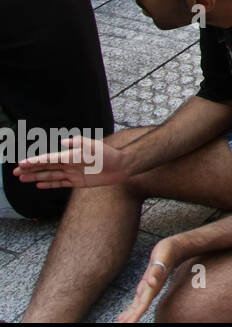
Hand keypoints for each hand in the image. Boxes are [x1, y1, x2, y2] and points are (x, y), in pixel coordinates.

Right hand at [14, 135, 128, 188]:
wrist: (122, 165)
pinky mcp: (78, 182)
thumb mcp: (94, 147)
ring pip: (50, 176)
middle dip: (30, 169)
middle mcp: (69, 164)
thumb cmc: (108, 154)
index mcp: (70, 155)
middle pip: (45, 167)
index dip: (34, 162)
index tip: (21, 163)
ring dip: (36, 177)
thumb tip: (63, 141)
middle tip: (15, 172)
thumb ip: (78, 144)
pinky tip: (39, 185)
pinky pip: (60, 184)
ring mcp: (73, 173)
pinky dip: (49, 184)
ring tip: (21, 178)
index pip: (48, 159)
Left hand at [117, 235, 183, 322]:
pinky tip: (127, 312)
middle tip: (121, 326)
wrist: (173, 248)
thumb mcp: (161, 259)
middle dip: (131, 318)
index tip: (128, 324)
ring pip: (138, 305)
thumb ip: (156, 272)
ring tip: (122, 322)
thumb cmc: (166, 252)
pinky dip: (132, 307)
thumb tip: (152, 283)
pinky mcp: (147, 285)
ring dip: (130, 314)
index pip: (143, 305)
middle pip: (139, 308)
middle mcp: (151, 289)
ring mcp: (149, 288)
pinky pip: (138, 299)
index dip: (135, 315)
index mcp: (153, 286)